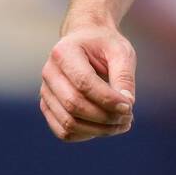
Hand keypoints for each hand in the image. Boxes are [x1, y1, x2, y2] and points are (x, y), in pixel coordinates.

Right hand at [39, 22, 136, 142]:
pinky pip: (63, 132)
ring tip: (122, 124)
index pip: (84, 82)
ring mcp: (46, 92)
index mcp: (64, 52)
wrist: (87, 40)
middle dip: (105, 117)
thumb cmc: (105, 45)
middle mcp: (49, 72)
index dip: (107, 99)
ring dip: (98, 130)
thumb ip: (124, 76)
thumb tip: (127, 104)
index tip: (130, 106)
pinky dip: (87, 134)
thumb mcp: (121, 51)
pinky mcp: (48, 107)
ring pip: (68, 123)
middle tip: (129, 117)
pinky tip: (106, 127)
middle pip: (74, 104)